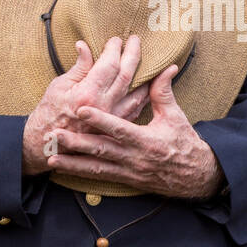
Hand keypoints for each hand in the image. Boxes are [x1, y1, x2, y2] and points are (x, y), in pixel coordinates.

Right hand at [22, 35, 150, 174]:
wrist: (49, 145)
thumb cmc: (49, 113)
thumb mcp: (59, 86)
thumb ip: (78, 67)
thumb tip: (85, 46)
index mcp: (87, 94)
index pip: (109, 65)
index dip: (114, 49)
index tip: (116, 39)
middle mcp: (103, 107)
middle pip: (126, 75)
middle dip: (133, 54)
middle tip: (135, 39)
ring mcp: (111, 119)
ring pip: (136, 93)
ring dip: (144, 75)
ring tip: (147, 59)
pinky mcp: (115, 129)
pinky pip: (135, 109)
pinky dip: (142, 95)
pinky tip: (146, 86)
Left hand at [42, 60, 223, 199]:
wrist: (194, 176)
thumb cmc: (184, 143)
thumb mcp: (175, 117)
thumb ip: (164, 93)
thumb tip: (165, 67)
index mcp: (146, 140)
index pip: (119, 128)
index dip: (100, 120)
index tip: (82, 110)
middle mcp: (135, 158)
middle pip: (102, 150)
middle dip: (78, 143)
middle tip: (57, 134)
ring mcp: (129, 171)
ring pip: (96, 168)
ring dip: (73, 163)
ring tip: (52, 157)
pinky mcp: (125, 180)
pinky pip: (100, 177)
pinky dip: (81, 174)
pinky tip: (64, 170)